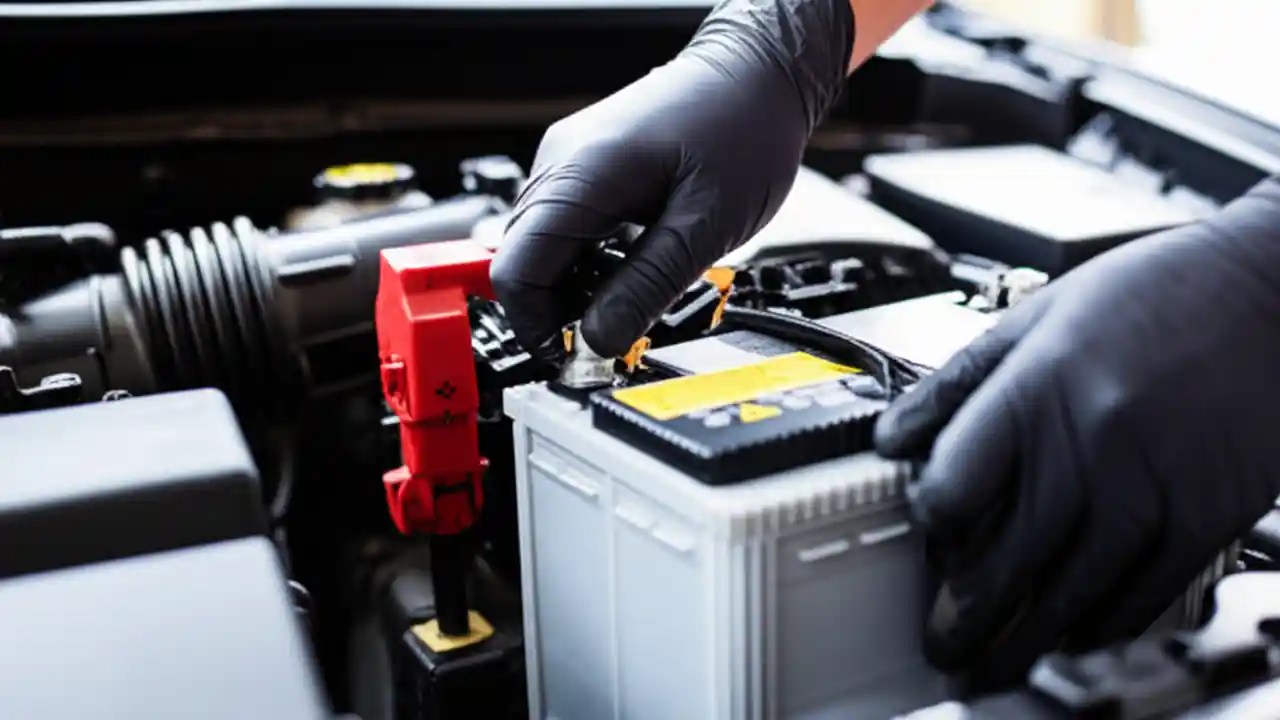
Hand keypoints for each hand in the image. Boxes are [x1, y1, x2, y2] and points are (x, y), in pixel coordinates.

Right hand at [491, 0, 852, 361]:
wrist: (761, 72)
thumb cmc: (745, 128)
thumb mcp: (706, 226)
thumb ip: (646, 287)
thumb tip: (600, 340)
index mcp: (581, 176)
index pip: (516, 270)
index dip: (536, 326)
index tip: (571, 356)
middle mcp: (562, 164)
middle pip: (523, 262)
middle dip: (560, 310)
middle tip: (614, 336)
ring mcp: (570, 161)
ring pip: (544, 248)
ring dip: (579, 287)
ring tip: (637, 297)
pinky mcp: (587, 165)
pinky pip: (568, 226)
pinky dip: (592, 260)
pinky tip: (635, 266)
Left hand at [875, 177, 1279, 687]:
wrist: (1274, 290)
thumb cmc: (1158, 293)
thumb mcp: (1038, 314)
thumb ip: (959, 380)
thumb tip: (893, 437)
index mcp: (1034, 390)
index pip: (951, 492)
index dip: (930, 523)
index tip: (931, 532)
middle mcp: (1086, 446)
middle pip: (1000, 561)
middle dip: (961, 618)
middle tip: (942, 644)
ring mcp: (1149, 489)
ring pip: (1065, 595)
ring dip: (1021, 642)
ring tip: (993, 663)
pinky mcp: (1204, 517)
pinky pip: (1139, 596)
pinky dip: (1100, 627)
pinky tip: (1075, 634)